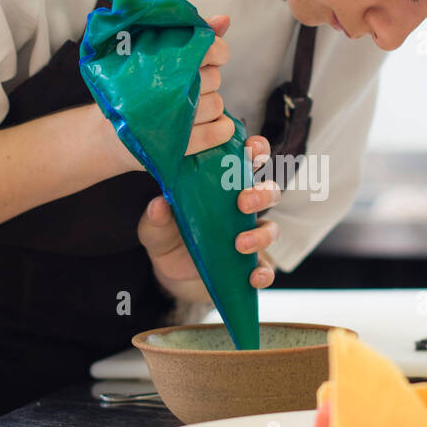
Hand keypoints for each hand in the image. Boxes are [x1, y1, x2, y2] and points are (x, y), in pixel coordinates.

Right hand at [87, 13, 234, 174]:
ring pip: (217, 105)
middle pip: (214, 79)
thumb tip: (224, 18)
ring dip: (211, 103)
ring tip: (194, 104)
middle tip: (190, 83)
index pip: (208, 50)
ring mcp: (173, 120)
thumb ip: (192, 34)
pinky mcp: (178, 145)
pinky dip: (222, 128)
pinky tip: (218, 123)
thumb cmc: (135, 89)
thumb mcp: (155, 53)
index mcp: (162, 63)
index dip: (217, 51)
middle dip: (208, 79)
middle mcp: (168, 90)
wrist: (109, 134)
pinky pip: (215, 134)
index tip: (213, 56)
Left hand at [138, 133, 281, 303]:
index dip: (256, 151)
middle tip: (243, 202)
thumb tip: (158, 204)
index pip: (248, 161)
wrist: (170, 269)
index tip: (252, 149)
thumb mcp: (155, 226)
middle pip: (270, 191)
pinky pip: (266, 268)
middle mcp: (243, 208)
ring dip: (262, 234)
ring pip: (272, 229)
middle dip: (262, 193)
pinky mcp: (249, 264)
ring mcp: (249, 235)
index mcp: (224, 187)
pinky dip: (264, 274)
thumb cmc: (167, 234)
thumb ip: (156, 216)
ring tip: (240, 243)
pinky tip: (254, 278)